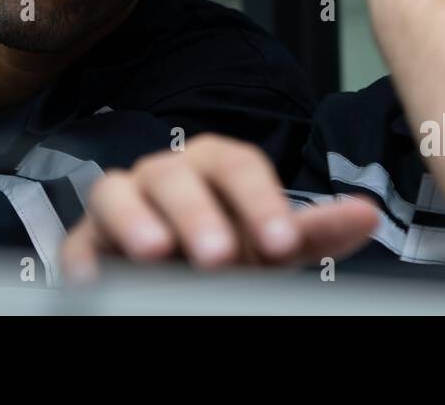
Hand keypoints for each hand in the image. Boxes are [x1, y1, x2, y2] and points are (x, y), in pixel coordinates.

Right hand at [60, 135, 378, 282]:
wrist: (183, 276)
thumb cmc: (231, 251)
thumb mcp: (273, 246)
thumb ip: (314, 231)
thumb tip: (367, 214)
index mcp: (215, 166)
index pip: (237, 165)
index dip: (260, 201)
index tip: (282, 244)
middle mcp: (166, 175)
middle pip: (175, 174)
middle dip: (198, 212)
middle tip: (220, 254)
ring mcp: (123, 202)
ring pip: (114, 188)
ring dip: (135, 219)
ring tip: (156, 252)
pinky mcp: (87, 240)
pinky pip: (77, 239)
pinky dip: (84, 257)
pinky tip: (99, 279)